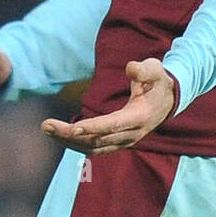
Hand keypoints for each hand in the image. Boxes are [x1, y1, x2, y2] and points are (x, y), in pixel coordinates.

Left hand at [41, 58, 175, 153]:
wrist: (169, 100)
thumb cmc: (158, 81)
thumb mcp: (155, 69)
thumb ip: (144, 70)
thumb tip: (130, 68)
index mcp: (139, 117)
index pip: (112, 125)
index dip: (92, 127)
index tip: (72, 128)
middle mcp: (131, 134)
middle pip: (97, 139)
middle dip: (69, 134)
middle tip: (46, 125)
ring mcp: (124, 141)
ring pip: (93, 147)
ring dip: (68, 141)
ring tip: (47, 129)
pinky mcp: (118, 142)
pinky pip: (95, 148)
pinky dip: (76, 144)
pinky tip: (60, 136)